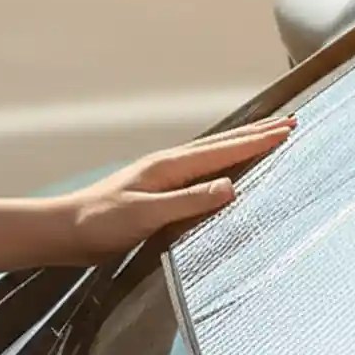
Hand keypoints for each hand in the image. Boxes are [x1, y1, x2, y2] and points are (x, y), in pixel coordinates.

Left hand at [56, 115, 295, 259]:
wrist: (63, 231)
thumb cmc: (99, 224)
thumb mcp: (146, 215)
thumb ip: (188, 201)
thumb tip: (231, 186)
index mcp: (170, 166)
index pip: (224, 150)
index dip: (258, 140)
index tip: (288, 130)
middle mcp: (170, 164)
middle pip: (223, 144)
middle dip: (258, 133)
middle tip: (290, 123)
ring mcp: (165, 175)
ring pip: (215, 153)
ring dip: (244, 143)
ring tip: (268, 135)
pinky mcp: (161, 190)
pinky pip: (203, 169)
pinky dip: (226, 161)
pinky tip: (230, 167)